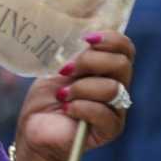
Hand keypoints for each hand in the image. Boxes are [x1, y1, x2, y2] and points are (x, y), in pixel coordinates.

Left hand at [14, 31, 136, 160]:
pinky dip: (81, 107)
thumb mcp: (57, 67)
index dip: (110, 39)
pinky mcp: (110, 130)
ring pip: (112, 88)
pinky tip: (66, 108)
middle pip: (121, 64)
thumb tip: (79, 30)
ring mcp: (116, 109)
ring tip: (61, 94)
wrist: (35, 128)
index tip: (85, 39)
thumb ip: (73, 51)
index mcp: (108, 68)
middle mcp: (118, 86)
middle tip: (65, 70)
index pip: (125, 48)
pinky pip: (104, 113)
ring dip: (81, 87)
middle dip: (89, 61)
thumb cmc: (47, 97)